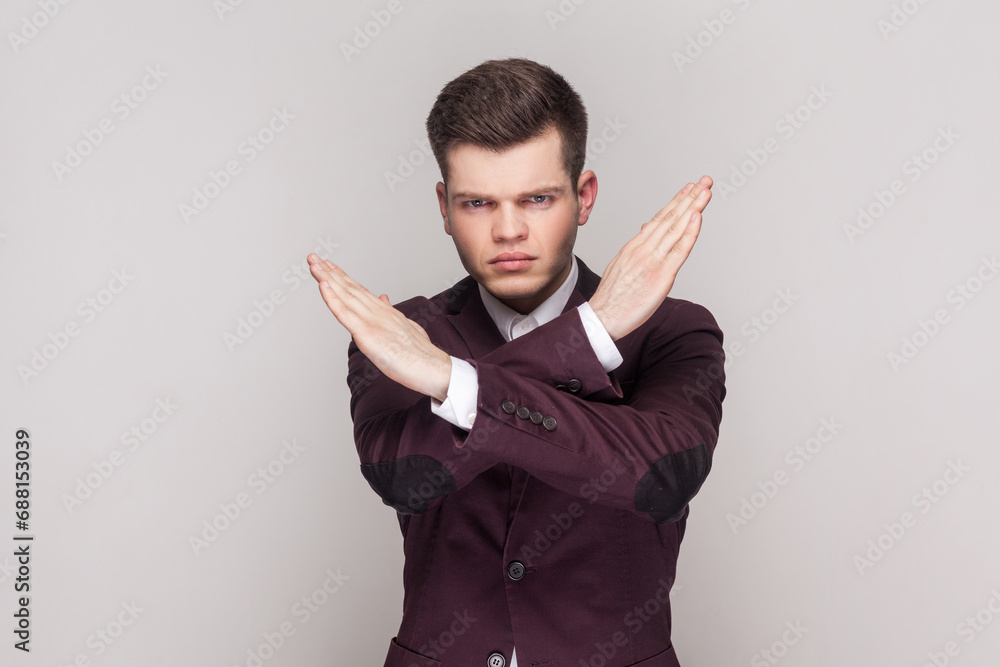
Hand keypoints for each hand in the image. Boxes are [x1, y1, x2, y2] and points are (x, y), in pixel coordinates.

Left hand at [307, 254, 451, 400]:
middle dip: (330, 272)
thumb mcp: (405, 327)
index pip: (359, 290)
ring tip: (314, 263)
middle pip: (349, 288)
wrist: (432, 367)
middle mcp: (377, 311)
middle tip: (314, 257)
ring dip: (327, 278)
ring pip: (344, 295)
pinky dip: (332, 298)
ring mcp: (372, 321)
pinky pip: (345, 313)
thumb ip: (391, 312)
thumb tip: (382, 298)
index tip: (329, 265)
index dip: (342, 277)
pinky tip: (322, 284)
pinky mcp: (367, 333)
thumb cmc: (420, 355)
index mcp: (384, 312)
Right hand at [588, 175, 712, 340]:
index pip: (659, 218)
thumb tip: (646, 230)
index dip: (676, 202)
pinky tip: (698, 216)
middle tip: (704, 180)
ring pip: (677, 228)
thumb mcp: (621, 266)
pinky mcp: (662, 274)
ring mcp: (653, 260)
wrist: (602, 316)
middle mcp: (644, 248)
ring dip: (693, 207)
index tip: (688, 188)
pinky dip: (690, 231)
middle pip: (670, 218)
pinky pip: (680, 249)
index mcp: (635, 246)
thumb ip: (636, 248)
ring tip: (705, 190)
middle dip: (689, 197)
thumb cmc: (612, 297)